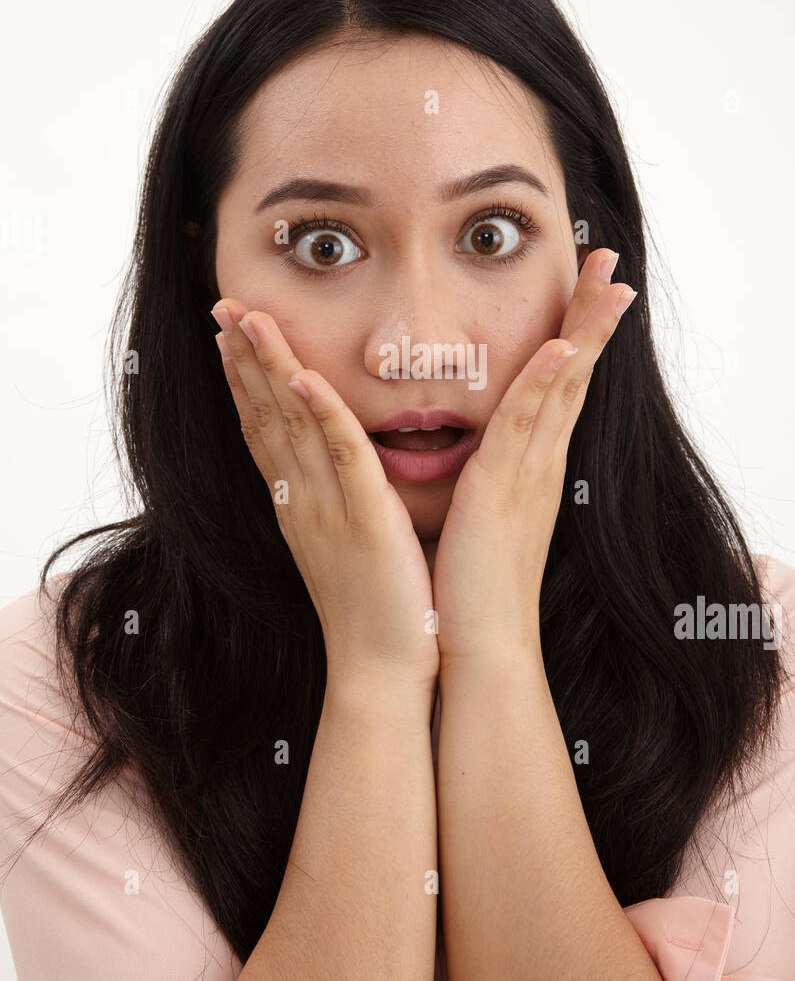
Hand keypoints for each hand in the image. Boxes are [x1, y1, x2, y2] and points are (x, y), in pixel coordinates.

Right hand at [213, 301, 439, 698]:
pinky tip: (306, 374)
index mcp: (299, 507)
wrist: (383, 673)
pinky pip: (341, 455)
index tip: (231, 337)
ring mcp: (327, 508)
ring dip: (270, 367)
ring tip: (249, 319)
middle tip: (224, 307)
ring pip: (292, 425)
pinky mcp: (365, 518)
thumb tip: (344, 476)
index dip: (246, 381)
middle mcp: (301, 502)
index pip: (264, 432)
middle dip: (243, 359)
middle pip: (264, 417)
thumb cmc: (378, 614)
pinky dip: (322, 412)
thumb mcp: (350, 547)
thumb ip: (343, 505)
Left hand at [431, 249, 635, 667]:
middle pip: (574, 371)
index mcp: (532, 466)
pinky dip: (548, 384)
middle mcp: (540, 462)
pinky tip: (564, 347)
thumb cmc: (473, 588)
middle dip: (592, 313)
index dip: (576, 334)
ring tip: (609, 279)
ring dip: (585, 328)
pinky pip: (529, 424)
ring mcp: (529, 472)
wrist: (481, 647)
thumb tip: (473, 457)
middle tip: (610, 260)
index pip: (559, 386)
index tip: (589, 290)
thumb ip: (483, 479)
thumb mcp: (481, 516)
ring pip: (563, 385)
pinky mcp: (506, 487)